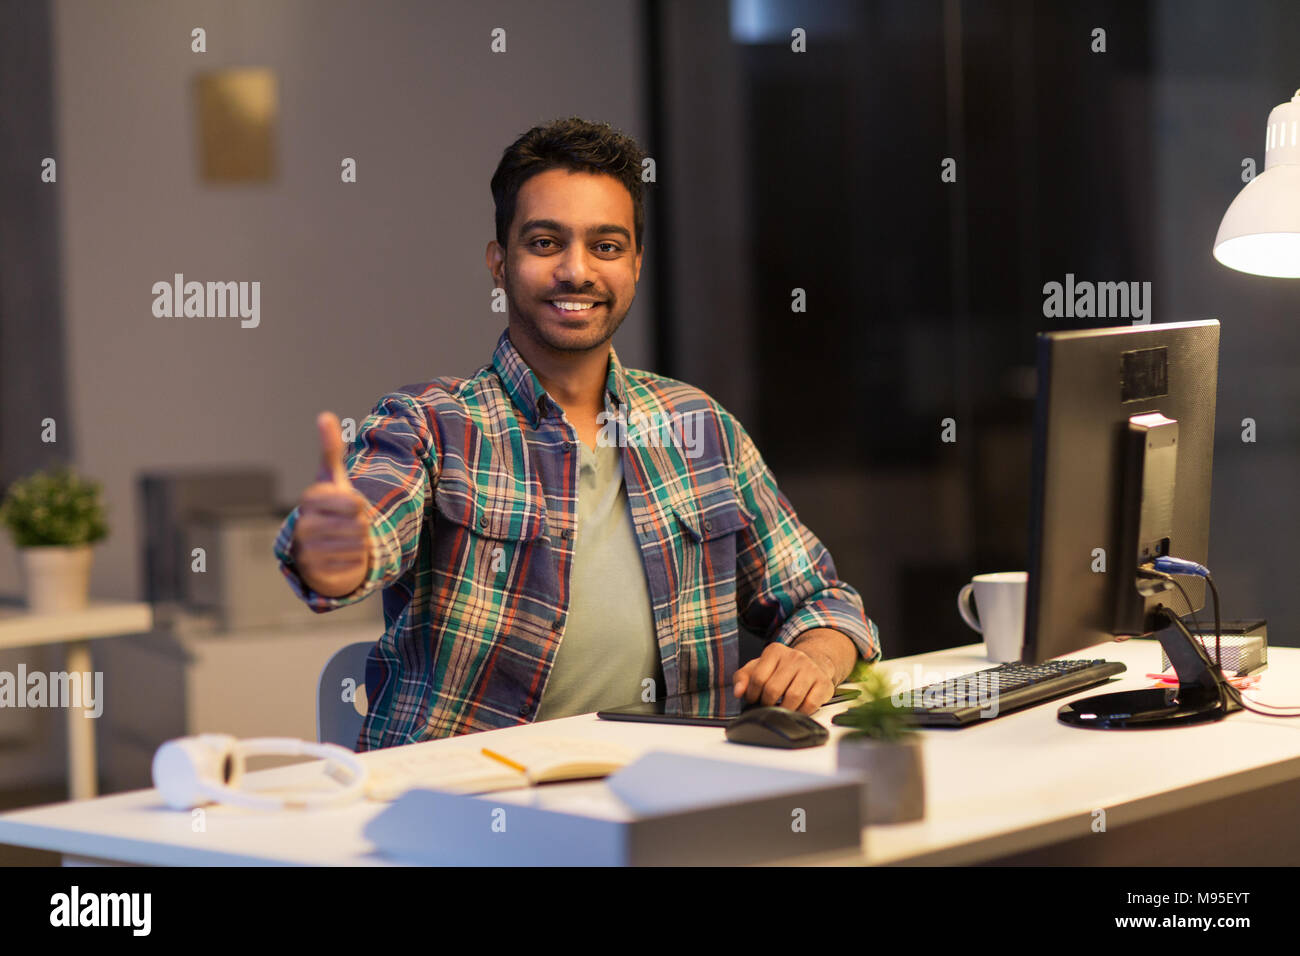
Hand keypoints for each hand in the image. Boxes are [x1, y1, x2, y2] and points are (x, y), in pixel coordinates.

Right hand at [290, 411, 372, 596]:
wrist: (321, 546)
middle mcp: (303, 523)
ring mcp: (307, 549)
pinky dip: (356, 560)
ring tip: (348, 538)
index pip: (353, 502)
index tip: (353, 504)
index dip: (360, 505)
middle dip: (363, 524)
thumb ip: (330, 450)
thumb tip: (325, 415)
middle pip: (359, 525)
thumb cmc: (331, 507)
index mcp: (310, 498)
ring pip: (358, 544)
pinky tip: (345, 555)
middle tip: (351, 524)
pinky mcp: (315, 571)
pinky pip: (353, 563)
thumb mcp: (333, 478)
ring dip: (361, 542)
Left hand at [733, 642, 837, 714]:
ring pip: (792, 698)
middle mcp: (794, 657)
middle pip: (773, 689)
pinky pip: (810, 704)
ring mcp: (810, 669)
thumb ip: (743, 678)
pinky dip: (801, 712)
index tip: (753, 699)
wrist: (813, 663)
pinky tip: (797, 708)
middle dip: (767, 703)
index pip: (758, 678)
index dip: (752, 694)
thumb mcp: (759, 667)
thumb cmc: (781, 669)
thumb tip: (738, 692)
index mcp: (775, 651)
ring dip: (784, 709)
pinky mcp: (823, 683)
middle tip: (767, 706)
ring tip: (781, 708)